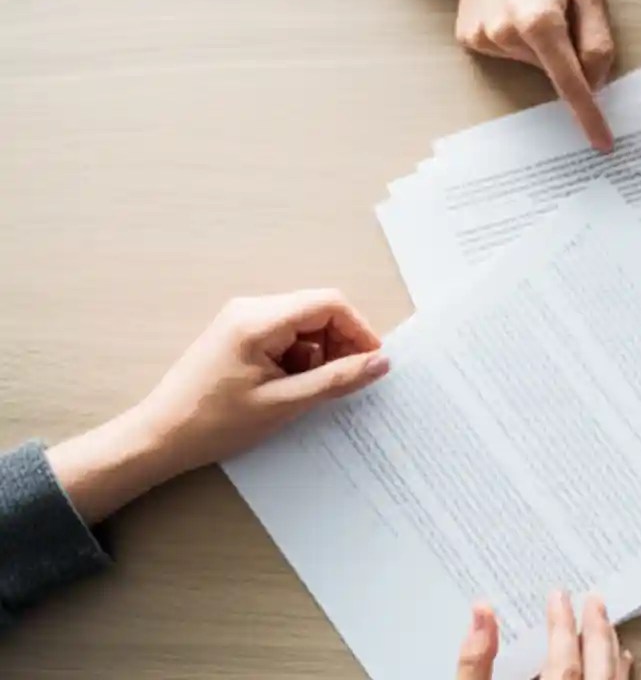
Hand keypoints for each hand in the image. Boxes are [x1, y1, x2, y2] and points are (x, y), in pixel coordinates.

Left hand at [48, 289, 387, 521]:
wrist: (160, 436)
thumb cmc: (215, 423)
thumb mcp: (284, 404)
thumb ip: (336, 380)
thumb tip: (380, 362)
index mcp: (258, 320)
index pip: (328, 303)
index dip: (358, 330)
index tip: (371, 363)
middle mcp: (251, 308)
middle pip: (317, 310)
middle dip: (339, 343)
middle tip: (344, 381)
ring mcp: (242, 319)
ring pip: (304, 324)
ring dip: (318, 353)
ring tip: (306, 390)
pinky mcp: (239, 333)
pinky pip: (285, 334)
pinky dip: (299, 357)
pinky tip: (289, 386)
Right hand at [456, 0, 614, 150]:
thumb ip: (597, 42)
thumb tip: (596, 84)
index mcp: (540, 23)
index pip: (570, 84)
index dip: (588, 116)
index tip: (601, 143)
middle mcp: (507, 35)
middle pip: (552, 70)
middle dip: (563, 51)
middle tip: (557, 10)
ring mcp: (483, 37)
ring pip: (529, 62)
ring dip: (538, 43)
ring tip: (529, 3)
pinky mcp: (469, 38)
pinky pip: (505, 53)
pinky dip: (515, 39)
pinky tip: (510, 9)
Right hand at [456, 593, 633, 679]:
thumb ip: (474, 664)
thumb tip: (481, 613)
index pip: (564, 662)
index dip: (562, 626)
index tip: (559, 596)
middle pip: (598, 670)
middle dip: (596, 632)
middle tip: (595, 600)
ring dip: (612, 653)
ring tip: (610, 627)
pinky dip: (620, 678)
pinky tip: (620, 666)